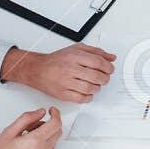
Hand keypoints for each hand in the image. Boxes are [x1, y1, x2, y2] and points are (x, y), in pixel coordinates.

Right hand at [2, 43, 116, 102]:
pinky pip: (80, 99)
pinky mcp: (62, 94)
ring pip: (89, 88)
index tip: (110, 70)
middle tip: (104, 78)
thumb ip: (96, 52)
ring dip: (97, 88)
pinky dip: (88, 97)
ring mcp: (66, 82)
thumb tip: (111, 57)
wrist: (37, 69)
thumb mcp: (77, 49)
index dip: (108, 67)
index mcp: (75, 56)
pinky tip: (87, 93)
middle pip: (96, 76)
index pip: (98, 63)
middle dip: (104, 79)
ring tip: (95, 85)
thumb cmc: (57, 60)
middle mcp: (70, 68)